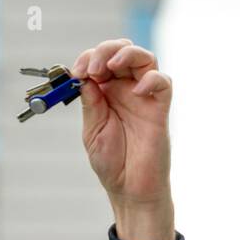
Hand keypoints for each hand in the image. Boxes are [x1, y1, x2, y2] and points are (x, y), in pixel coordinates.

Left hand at [71, 38, 174, 239]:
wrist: (130, 189)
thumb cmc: (112, 163)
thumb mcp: (92, 130)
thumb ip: (91, 103)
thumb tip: (85, 76)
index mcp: (106, 93)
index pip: (99, 61)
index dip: (88, 58)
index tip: (77, 71)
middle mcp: (125, 90)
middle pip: (122, 50)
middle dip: (105, 50)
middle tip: (93, 68)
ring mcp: (144, 97)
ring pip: (144, 57)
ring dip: (126, 54)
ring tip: (110, 67)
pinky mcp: (160, 108)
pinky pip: (163, 82)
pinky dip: (151, 79)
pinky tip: (137, 91)